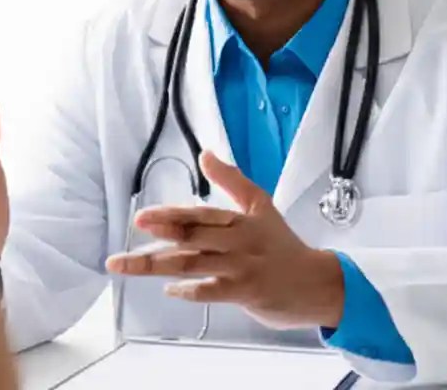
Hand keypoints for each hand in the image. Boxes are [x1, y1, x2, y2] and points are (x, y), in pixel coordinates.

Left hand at [105, 151, 345, 330]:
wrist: (316, 284)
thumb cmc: (283, 246)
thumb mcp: (260, 206)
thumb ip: (232, 180)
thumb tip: (205, 154)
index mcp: (240, 220)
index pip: (200, 215)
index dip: (171, 215)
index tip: (144, 216)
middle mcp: (239, 242)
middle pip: (193, 238)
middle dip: (160, 235)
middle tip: (133, 233)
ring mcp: (242, 268)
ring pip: (194, 264)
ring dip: (159, 265)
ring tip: (129, 265)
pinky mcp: (246, 293)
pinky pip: (211, 291)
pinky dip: (189, 290)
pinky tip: (169, 289)